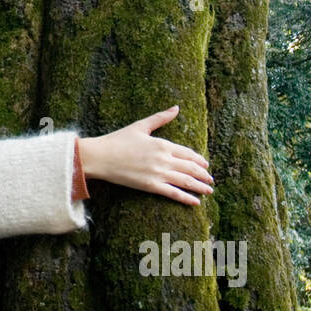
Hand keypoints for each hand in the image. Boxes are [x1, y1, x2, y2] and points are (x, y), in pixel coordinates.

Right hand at [78, 105, 212, 205]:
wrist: (101, 156)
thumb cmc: (118, 140)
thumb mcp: (141, 126)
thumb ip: (160, 118)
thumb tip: (176, 108)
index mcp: (163, 144)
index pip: (188, 153)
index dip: (199, 160)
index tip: (205, 165)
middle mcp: (164, 158)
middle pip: (191, 168)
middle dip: (203, 175)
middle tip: (210, 180)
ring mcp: (158, 173)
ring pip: (186, 181)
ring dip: (200, 187)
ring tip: (208, 191)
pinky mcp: (151, 186)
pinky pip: (174, 193)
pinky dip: (187, 198)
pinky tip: (196, 202)